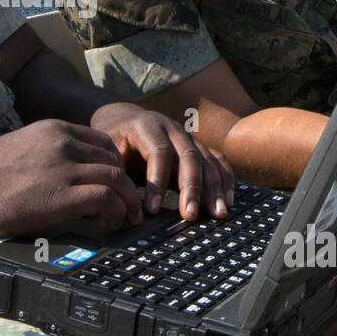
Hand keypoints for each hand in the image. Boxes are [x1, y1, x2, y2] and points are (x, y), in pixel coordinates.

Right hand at [0, 119, 142, 239]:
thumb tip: (70, 175)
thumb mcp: (21, 149)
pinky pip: (106, 200)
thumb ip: (49, 154)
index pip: (102, 141)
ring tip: (125, 219)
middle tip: (129, 207)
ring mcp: (62, 168)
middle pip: (114, 160)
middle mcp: (62, 143)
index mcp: (53, 129)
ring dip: (127, 202)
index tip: (116, 184)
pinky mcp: (60, 196)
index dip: (115, 164)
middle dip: (127, 185)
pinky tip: (110, 224)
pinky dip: (115, 213)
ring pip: (117, 179)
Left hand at [88, 101, 233, 218]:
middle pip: (189, 155)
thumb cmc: (115, 141)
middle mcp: (172, 128)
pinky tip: (227, 200)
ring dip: (214, 188)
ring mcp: (188, 136)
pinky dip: (225, 179)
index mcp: (146, 127)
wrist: (124, 120)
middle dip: (191, 188)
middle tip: (190, 216)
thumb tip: (120, 205)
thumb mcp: (108, 152)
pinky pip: (217, 160)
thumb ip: (114, 172)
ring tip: (217, 214)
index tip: (152, 209)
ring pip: (207, 159)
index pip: (158, 152)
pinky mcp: (198, 146)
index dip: (157, 181)